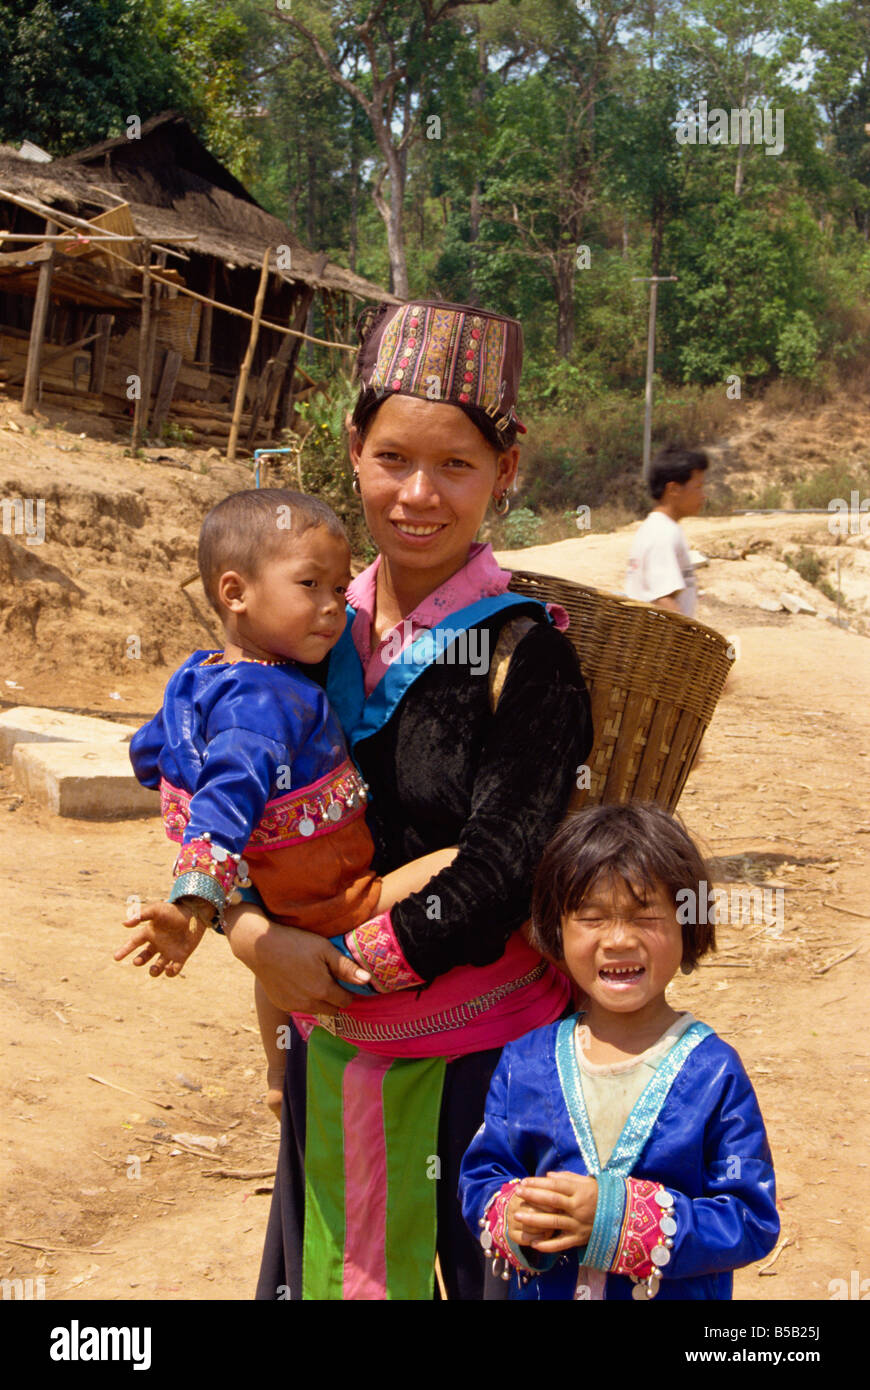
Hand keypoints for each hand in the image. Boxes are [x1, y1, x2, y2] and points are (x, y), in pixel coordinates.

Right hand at [114, 899, 207, 977]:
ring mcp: (169, 951)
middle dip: (139, 961)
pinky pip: (173, 970)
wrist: (195, 914)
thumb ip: (140, 915)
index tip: (116, 958)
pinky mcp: (181, 957)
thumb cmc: (174, 911)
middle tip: (137, 961)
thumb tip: (124, 924)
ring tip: (155, 968)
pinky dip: (170, 972)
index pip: (134, 943)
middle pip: (144, 957)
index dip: (124, 950)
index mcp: (150, 932)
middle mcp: (158, 943)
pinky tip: (170, 968)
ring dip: (154, 971)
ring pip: (157, 967)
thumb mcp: (156, 910)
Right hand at [221, 904, 371, 1014]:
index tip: (343, 978)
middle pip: (333, 1010)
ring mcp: (293, 1006)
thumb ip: (346, 967)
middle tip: (329, 978)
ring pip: (317, 1010)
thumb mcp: (324, 949)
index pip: (346, 1001)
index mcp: (322, 990)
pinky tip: (298, 982)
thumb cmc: (295, 943)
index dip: (348, 990)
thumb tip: (367, 980)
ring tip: (313, 978)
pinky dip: (304, 999)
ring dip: (320, 1000)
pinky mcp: (282, 1004)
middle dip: (335, 998)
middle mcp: (308, 1003)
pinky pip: (301, 1007)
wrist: (260, 946)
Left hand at [506, 1172, 597, 1253]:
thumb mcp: (587, 1182)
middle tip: (518, 1193)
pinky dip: (548, 1245)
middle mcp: (578, 1207)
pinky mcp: (579, 1239)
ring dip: (534, 1219)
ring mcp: (578, 1224)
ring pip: (553, 1222)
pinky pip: (561, 1244)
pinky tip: (534, 1243)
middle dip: (533, 1196)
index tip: (524, 1181)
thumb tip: (548, 1176)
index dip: (538, 1183)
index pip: (555, 1185)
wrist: (621, 1216)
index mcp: (579, 1191)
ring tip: (518, 1215)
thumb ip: (567, 1179)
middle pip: (552, 1200)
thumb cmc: (600, 1196)